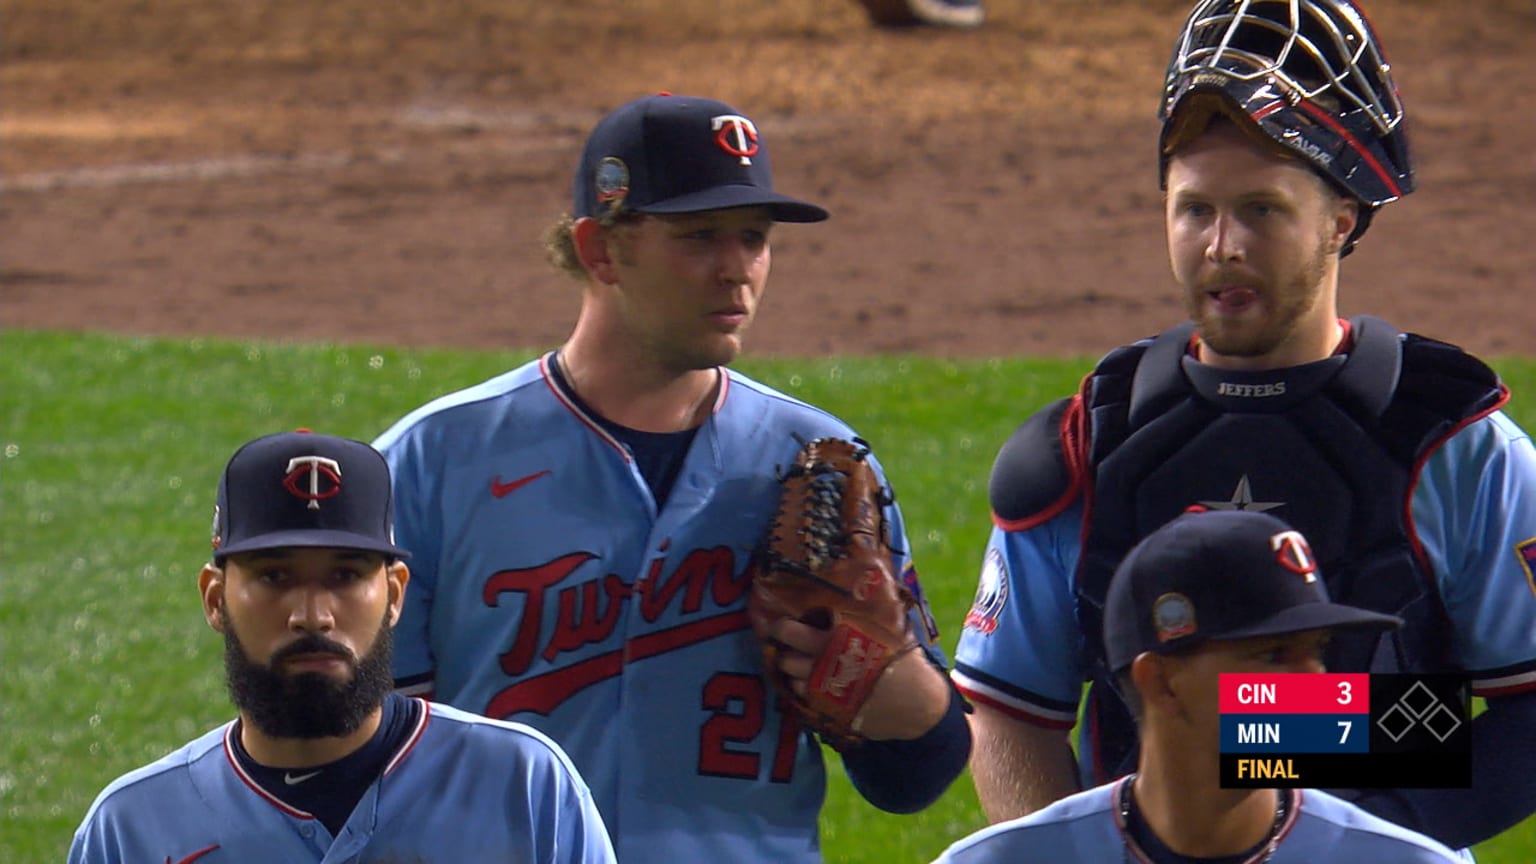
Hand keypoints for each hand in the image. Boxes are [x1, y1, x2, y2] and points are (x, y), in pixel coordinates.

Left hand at [751, 611, 949, 740]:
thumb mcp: (890, 625)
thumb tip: (865, 575)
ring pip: (791, 679)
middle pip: (784, 656)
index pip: (792, 630)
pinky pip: (802, 699)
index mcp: (836, 637)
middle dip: (780, 648)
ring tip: (800, 661)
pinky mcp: (828, 710)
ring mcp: (824, 689)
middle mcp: (824, 663)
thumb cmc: (904, 658)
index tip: (781, 622)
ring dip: (791, 670)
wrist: (917, 702)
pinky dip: (803, 689)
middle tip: (783, 642)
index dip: (782, 626)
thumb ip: (872, 605)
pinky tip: (812, 681)